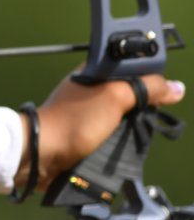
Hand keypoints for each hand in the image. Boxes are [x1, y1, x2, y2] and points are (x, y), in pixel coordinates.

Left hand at [20, 73, 185, 190]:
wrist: (42, 152)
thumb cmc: (76, 120)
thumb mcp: (115, 97)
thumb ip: (145, 89)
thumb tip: (176, 88)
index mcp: (94, 73)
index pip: (130, 68)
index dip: (149, 77)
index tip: (164, 93)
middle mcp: (90, 89)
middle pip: (129, 93)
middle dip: (144, 105)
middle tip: (153, 116)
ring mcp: (86, 112)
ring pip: (122, 115)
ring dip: (133, 125)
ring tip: (143, 133)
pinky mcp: (85, 132)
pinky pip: (111, 132)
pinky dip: (121, 138)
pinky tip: (129, 143)